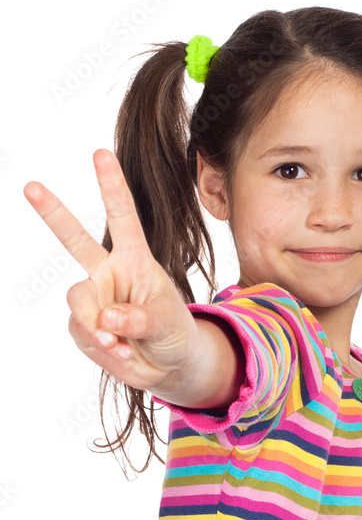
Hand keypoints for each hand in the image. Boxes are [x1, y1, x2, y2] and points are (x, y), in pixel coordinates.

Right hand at [23, 149, 198, 393]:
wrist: (168, 365)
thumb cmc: (174, 332)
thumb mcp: (167, 323)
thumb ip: (139, 318)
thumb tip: (107, 320)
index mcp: (135, 259)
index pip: (123, 217)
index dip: (112, 187)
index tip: (101, 154)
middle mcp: (108, 273)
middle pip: (75, 240)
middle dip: (53, 214)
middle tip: (31, 187)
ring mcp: (93, 299)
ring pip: (79, 302)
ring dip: (98, 327)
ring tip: (121, 344)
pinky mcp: (82, 326)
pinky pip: (82, 332)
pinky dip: (101, 346)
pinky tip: (120, 352)